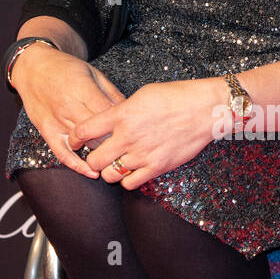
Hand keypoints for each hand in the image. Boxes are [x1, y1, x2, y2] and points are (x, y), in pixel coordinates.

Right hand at [10, 44, 124, 177]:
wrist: (33, 67)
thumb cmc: (66, 68)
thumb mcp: (94, 74)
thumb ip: (112, 94)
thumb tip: (132, 112)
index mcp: (84, 91)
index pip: (109, 116)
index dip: (124, 126)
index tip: (136, 132)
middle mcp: (69, 108)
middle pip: (99, 134)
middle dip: (116, 142)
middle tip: (131, 149)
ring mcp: (57, 121)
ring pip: (85, 145)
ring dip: (102, 154)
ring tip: (118, 161)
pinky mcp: (47, 131)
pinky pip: (62, 153)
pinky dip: (77, 165)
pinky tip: (91, 172)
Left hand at [69, 78, 223, 189]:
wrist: (205, 109)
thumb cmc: (176, 97)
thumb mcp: (141, 95)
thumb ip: (121, 110)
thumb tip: (107, 121)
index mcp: (121, 114)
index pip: (83, 131)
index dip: (74, 138)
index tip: (75, 141)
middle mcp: (128, 136)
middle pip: (93, 160)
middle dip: (91, 159)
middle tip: (97, 155)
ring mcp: (143, 154)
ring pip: (110, 175)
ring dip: (109, 171)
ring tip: (116, 163)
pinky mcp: (157, 167)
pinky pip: (131, 183)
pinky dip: (128, 179)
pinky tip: (132, 169)